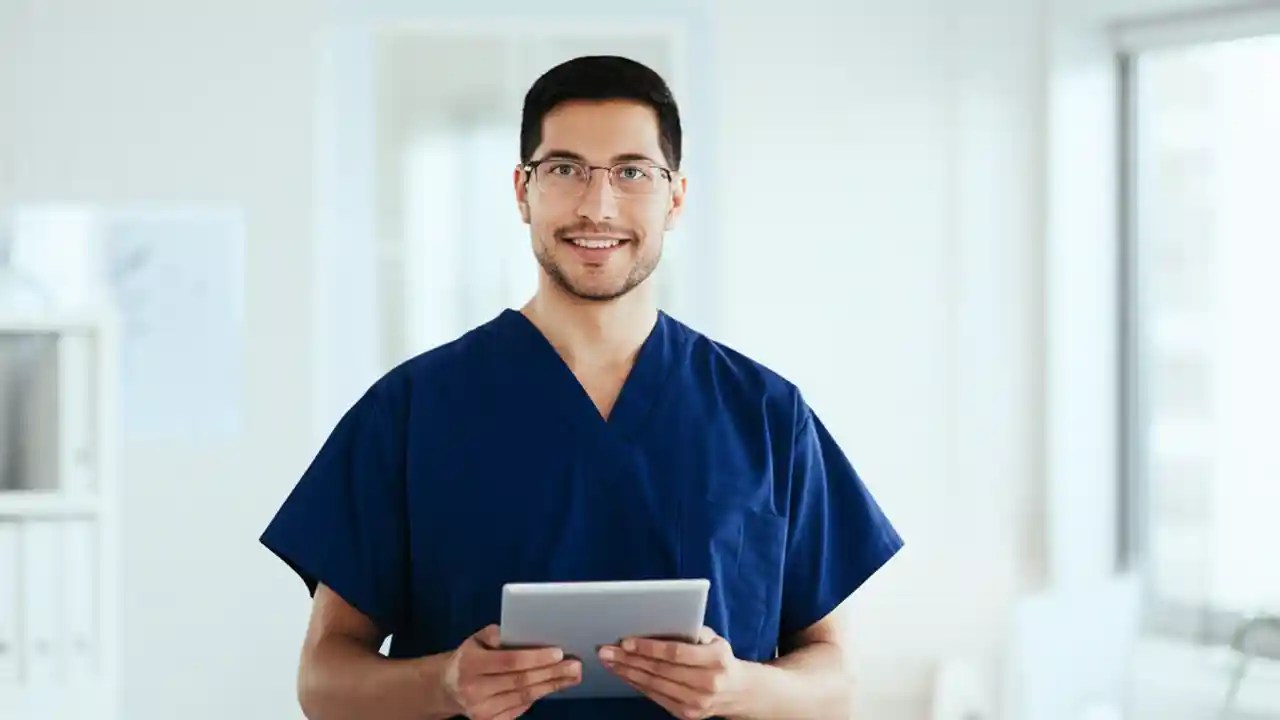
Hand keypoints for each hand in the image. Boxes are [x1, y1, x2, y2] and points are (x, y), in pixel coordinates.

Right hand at [441, 624, 581, 719]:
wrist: (448, 688)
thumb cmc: (469, 658)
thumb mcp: (475, 639)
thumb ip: (494, 633)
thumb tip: (514, 632)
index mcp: (470, 665)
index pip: (509, 662)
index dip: (536, 658)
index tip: (559, 652)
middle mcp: (474, 690)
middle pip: (521, 681)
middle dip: (552, 673)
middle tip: (575, 665)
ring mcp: (482, 710)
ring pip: (524, 696)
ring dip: (552, 686)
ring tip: (572, 676)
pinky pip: (520, 708)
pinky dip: (538, 696)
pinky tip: (553, 686)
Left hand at [598, 626, 748, 718]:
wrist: (738, 692)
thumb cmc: (719, 658)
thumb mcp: (714, 640)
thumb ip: (691, 631)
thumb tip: (658, 620)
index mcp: (716, 660)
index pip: (676, 653)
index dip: (649, 647)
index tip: (626, 641)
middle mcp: (708, 684)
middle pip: (660, 670)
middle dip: (629, 659)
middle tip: (606, 650)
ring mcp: (696, 703)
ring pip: (654, 685)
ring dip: (627, 673)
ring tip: (609, 661)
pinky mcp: (686, 714)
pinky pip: (655, 697)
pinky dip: (637, 684)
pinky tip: (624, 674)